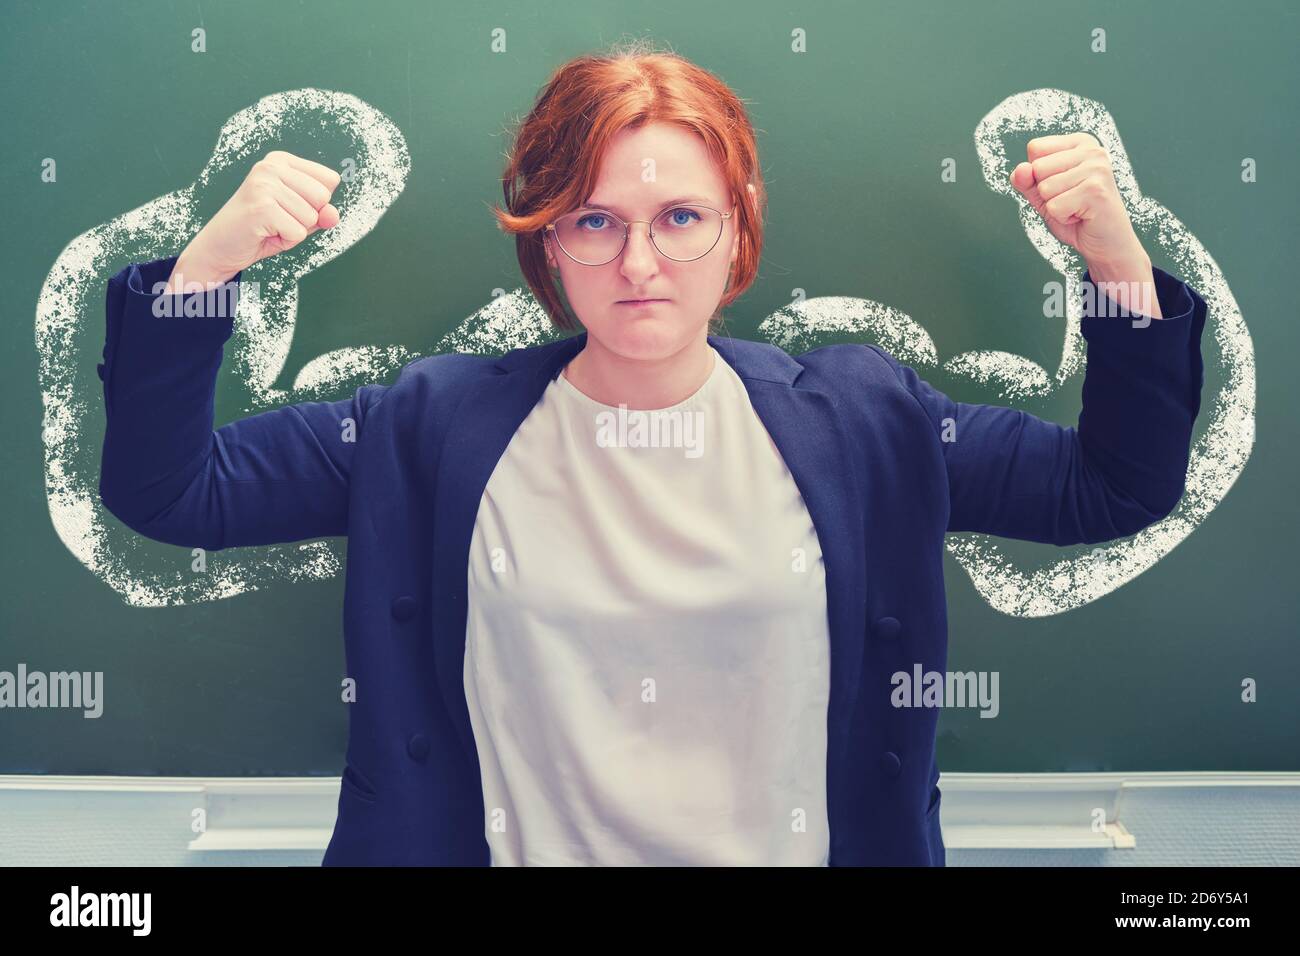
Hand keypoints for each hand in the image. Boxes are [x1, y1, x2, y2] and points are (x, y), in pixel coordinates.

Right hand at [165, 150, 341, 290]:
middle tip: (278, 220)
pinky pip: (298, 232)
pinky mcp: (261, 207)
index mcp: (282, 161)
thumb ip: (322, 213)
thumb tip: (333, 213)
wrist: (222, 247)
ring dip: (294, 230)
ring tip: (270, 226)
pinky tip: (264, 233)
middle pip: (323, 197)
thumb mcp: (300, 218)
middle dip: (307, 218)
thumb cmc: (263, 230)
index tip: (288, 207)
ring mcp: (264, 185)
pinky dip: (286, 241)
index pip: (330, 180)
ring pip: (311, 217)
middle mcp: (271, 166)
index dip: (317, 203)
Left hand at [1009, 132, 1148, 271]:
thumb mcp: (1043, 194)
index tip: (1061, 185)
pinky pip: (1054, 206)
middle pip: (1037, 167)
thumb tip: (1020, 169)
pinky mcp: (1095, 191)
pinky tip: (1081, 215)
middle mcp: (1092, 150)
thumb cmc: (1075, 214)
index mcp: (1080, 143)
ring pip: (1045, 188)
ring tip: (1076, 207)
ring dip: (1055, 206)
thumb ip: (1026, 180)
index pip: (1035, 148)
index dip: (1037, 174)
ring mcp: (1097, 169)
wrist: (1104, 241)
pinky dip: (1062, 217)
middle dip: (1046, 192)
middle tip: (1070, 199)